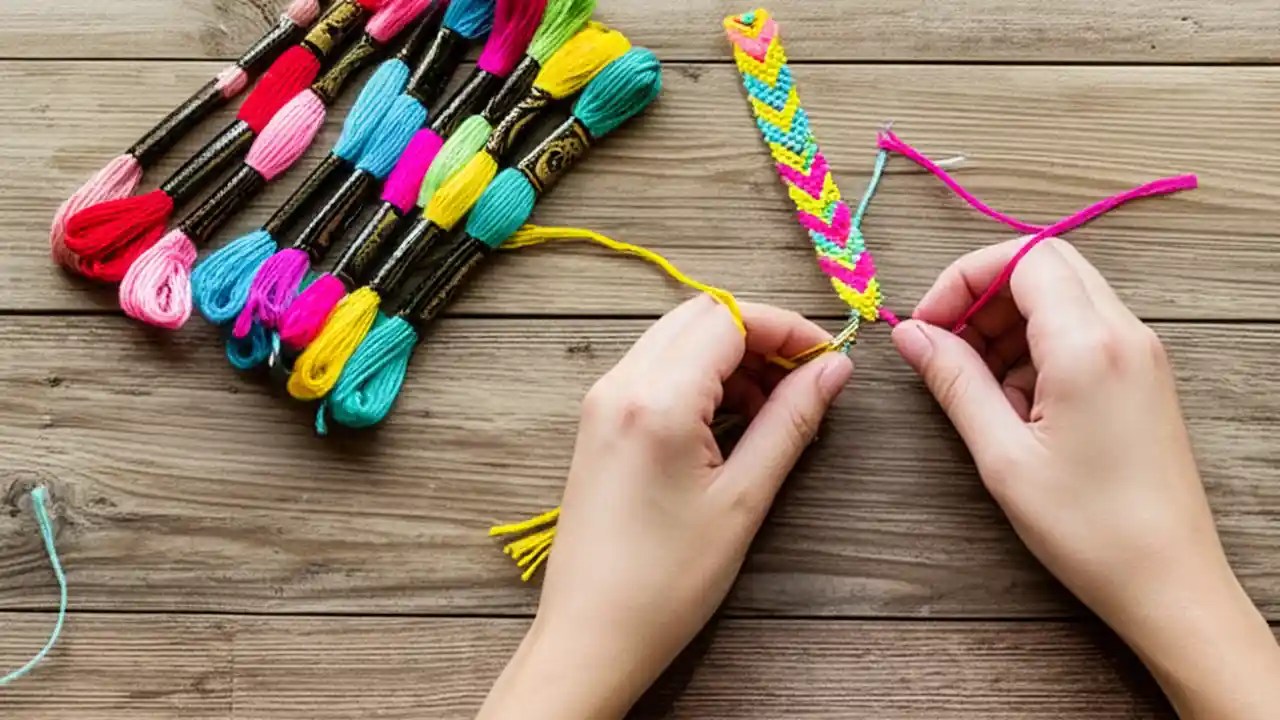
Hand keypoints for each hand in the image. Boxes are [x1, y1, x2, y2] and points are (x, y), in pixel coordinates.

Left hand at [478, 296, 853, 719]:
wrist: (590, 635)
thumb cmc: (665, 582)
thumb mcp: (743, 499)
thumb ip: (791, 422)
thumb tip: (834, 369)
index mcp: (656, 399)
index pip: (730, 317)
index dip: (787, 326)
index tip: (827, 356)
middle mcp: (619, 385)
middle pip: (701, 315)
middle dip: (760, 333)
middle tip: (804, 377)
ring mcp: (601, 402)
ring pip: (676, 337)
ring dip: (729, 354)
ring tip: (773, 406)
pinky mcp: (597, 423)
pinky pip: (654, 368)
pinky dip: (698, 375)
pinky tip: (730, 419)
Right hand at [893, 238, 1279, 718]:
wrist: (1169, 581)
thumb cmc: (1087, 528)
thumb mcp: (1003, 455)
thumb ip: (954, 382)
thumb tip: (910, 334)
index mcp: (1089, 346)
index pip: (1022, 256)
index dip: (962, 277)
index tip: (926, 324)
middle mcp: (1124, 333)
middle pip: (1045, 263)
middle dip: (983, 292)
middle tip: (945, 343)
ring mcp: (1140, 353)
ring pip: (1064, 294)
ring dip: (1008, 320)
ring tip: (976, 383)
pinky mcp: (1143, 375)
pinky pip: (1083, 328)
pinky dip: (1037, 345)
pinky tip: (1014, 402)